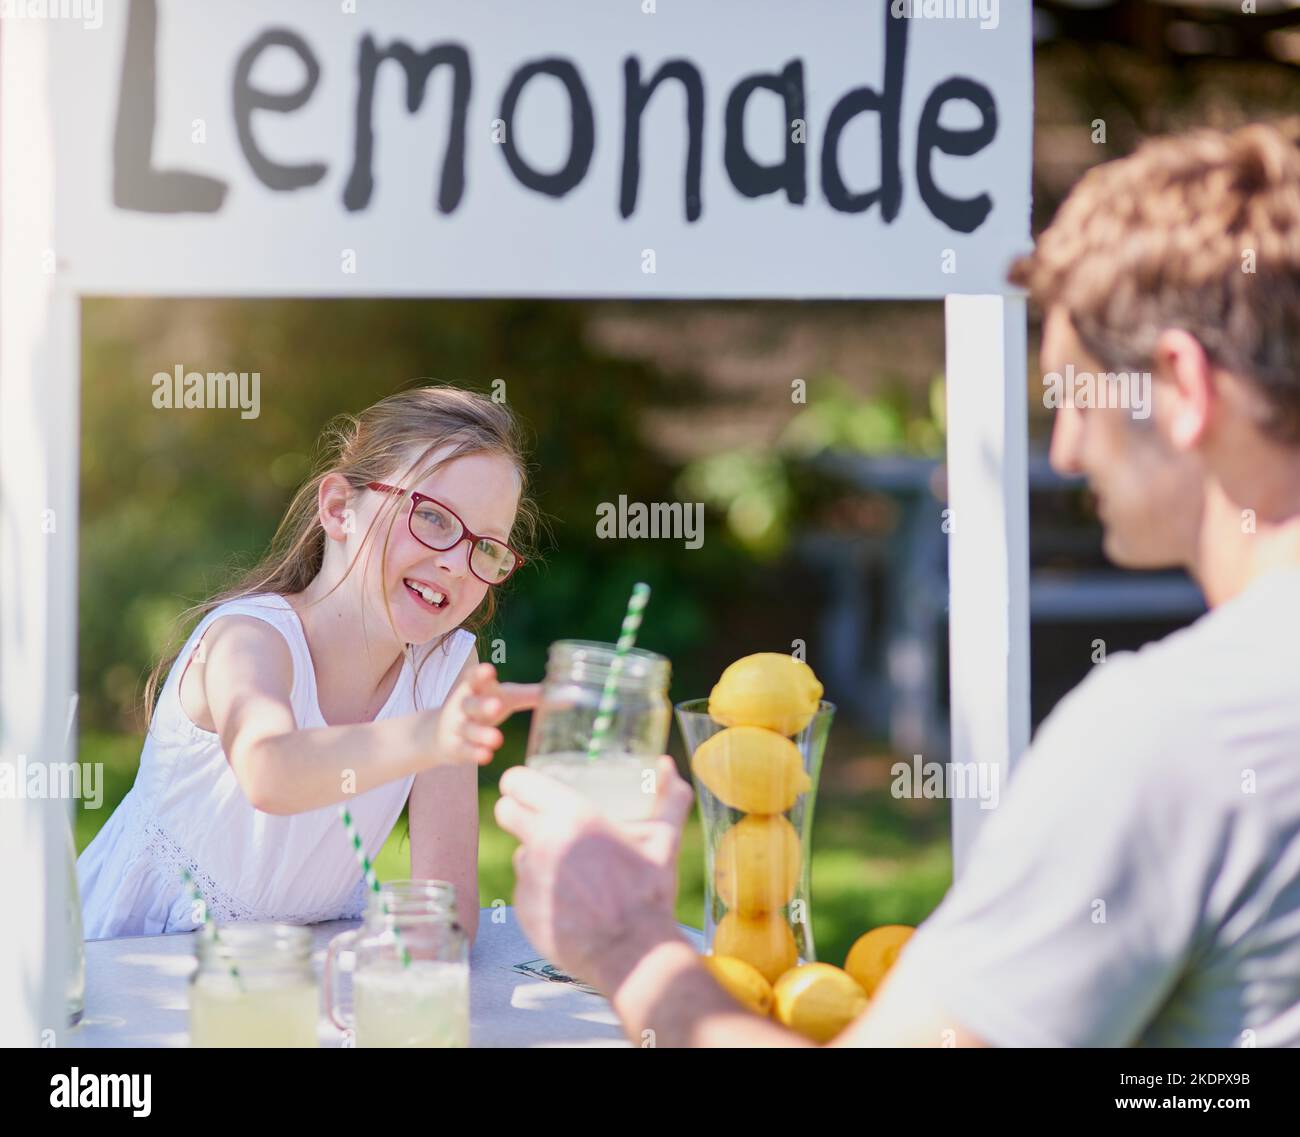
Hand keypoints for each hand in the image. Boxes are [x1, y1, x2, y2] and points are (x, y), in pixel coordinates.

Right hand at [432, 662, 539, 766]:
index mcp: (474, 688)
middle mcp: (462, 705)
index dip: (479, 675)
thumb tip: (570, 695)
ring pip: (468, 729)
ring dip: (481, 734)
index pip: (473, 678)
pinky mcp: (454, 747)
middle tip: (496, 705)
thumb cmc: (481, 710)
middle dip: (483, 704)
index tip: (489, 671)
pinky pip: (464, 750)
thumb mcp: (503, 698)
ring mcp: (456, 727)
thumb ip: (530, 695)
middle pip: (470, 703)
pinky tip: (486, 756)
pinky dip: (474, 753)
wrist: (438, 734)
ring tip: (497, 739)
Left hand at [494, 756, 694, 991]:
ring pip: (519, 852)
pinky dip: (541, 889)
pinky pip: (525, 887)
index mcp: (573, 817)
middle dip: (517, 811)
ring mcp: (529, 878)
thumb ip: (670, 798)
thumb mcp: (663, 839)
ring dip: (535, 854)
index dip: (519, 782)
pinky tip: (568, 898)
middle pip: (505, 811)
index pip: (517, 783)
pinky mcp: (523, 909)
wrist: (634, 953)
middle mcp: (543, 843)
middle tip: (538, 818)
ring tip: (568, 867)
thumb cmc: (648, 891)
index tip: (528, 787)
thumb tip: (669, 765)